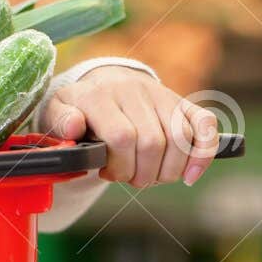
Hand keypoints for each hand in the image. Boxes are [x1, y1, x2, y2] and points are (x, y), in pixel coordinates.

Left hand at [35, 65, 218, 187]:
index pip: (122, 136)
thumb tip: (73, 126)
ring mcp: (161, 95)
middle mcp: (134, 90)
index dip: (119, 166)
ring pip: (181, 138)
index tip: (107, 173)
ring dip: (167, 170)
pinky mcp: (182, 102)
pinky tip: (188, 175)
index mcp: (100, 94)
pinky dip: (202, 154)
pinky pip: (206, 125)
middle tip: (129, 178)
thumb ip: (60, 121)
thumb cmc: (79, 109)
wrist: (102, 84)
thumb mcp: (56, 113)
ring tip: (148, 175)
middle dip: (141, 172)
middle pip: (153, 142)